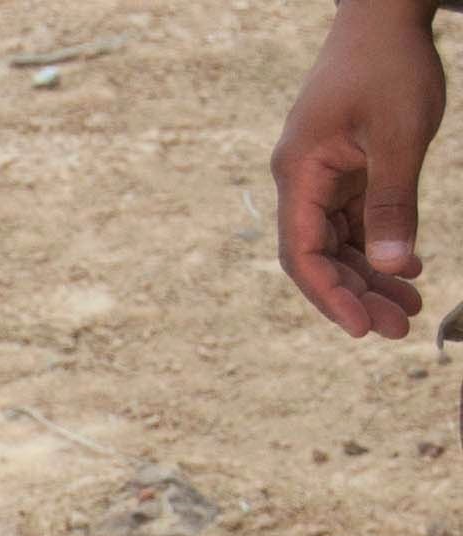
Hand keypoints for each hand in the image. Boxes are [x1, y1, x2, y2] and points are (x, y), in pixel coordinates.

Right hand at [273, 0, 445, 336]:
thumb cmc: (388, 67)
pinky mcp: (345, 167)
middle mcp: (302, 181)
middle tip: (399, 328)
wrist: (384, 15)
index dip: (331, 296)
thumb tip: (393, 269)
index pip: (303, 254)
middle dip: (357, 295)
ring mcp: (322, 175)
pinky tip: (407, 267)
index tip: (365, 328)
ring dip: (371, 276)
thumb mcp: (399, 138)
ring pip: (339, 242)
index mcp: (299, 175)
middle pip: (319, 256)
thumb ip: (393, 205)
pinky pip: (355, 220)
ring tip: (411, 306)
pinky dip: (379, 246)